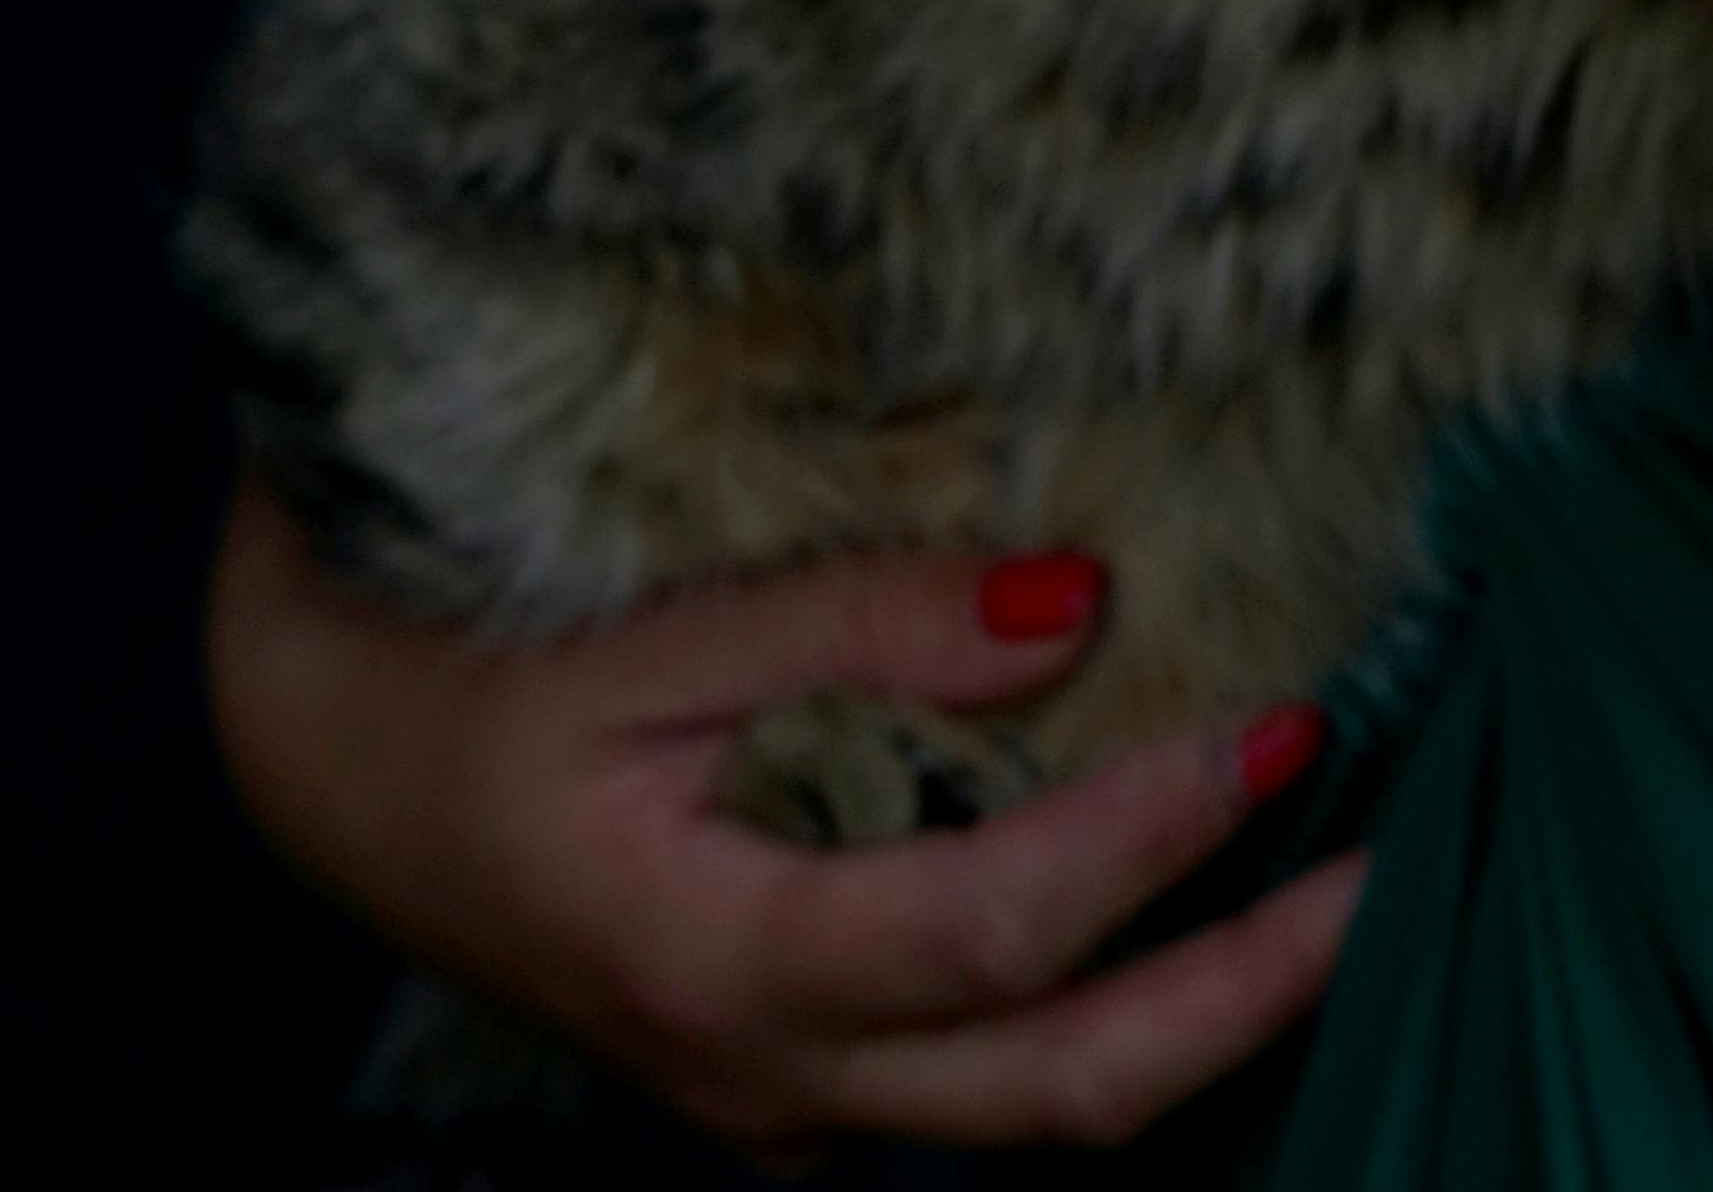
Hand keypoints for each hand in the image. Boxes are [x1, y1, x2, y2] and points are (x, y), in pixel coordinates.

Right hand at [208, 474, 1361, 1156]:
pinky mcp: (800, 1053)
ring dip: (1195, 1011)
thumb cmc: (461, 671)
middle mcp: (768, 1071)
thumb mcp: (642, 623)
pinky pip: (980, 1066)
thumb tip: (1071, 602)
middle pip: (1053, 1095)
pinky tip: (1191, 888)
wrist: (324, 759)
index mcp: (717, 959)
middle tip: (1389, 875)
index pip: (988, 937)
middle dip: (1242, 997)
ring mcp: (787, 1088)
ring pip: (1030, 1109)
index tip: (1271, 724)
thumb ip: (858, 613)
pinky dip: (1106, 993)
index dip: (1145, 841)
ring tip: (1337, 883)